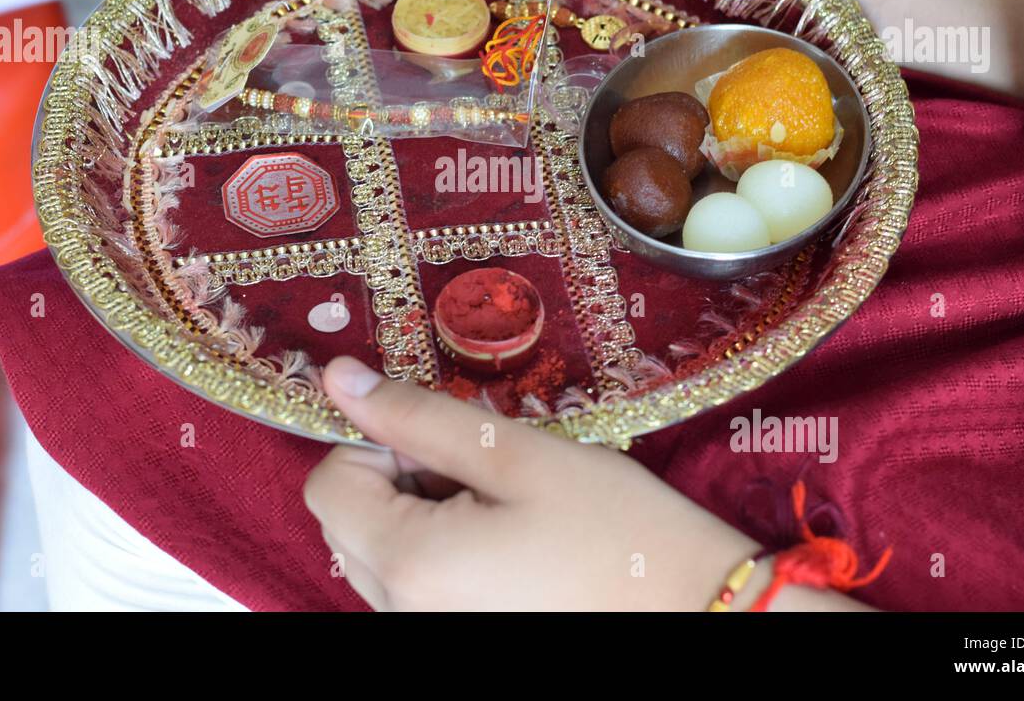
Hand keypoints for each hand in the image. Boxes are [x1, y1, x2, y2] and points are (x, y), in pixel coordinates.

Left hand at [304, 357, 729, 610]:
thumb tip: (337, 379)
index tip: (447, 441)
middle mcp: (400, 613)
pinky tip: (508, 548)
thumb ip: (418, 417)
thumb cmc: (615, 528)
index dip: (377, 445)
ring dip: (419, 518)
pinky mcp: (456, 643)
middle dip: (397, 482)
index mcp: (407, 562)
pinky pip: (414, 591)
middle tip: (482, 473)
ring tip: (503, 512)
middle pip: (346, 524)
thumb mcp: (515, 454)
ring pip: (378, 557)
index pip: (328, 483)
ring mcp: (427, 636)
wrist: (695, 610)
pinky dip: (440, 557)